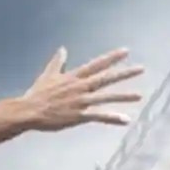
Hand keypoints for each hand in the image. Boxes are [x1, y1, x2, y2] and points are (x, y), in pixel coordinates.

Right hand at [19, 47, 143, 130]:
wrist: (28, 111)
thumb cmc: (36, 94)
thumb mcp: (47, 75)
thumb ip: (58, 62)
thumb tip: (63, 49)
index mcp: (73, 77)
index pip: (96, 65)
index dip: (111, 58)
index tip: (125, 52)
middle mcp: (79, 87)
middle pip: (105, 78)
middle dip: (124, 73)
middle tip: (141, 69)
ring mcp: (80, 101)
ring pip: (106, 97)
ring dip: (123, 96)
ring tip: (139, 95)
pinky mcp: (78, 115)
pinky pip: (99, 116)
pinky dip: (112, 118)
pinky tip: (125, 120)